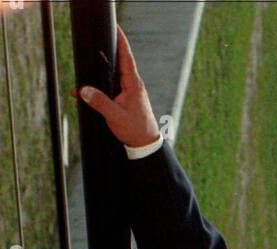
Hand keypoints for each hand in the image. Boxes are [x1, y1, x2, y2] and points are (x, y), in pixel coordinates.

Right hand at [71, 24, 160, 148]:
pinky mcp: (125, 98)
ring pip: (111, 75)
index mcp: (133, 84)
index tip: (115, 27)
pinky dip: (98, 88)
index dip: (120, 40)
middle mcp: (132, 84)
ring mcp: (129, 91)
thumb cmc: (135, 130)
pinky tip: (84, 93)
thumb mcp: (116, 117)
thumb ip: (100, 103)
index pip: (125, 56)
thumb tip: (83, 90)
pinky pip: (110, 87)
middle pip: (117, 61)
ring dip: (98, 73)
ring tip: (85, 68)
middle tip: (94, 43)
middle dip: (105, 52)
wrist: (145, 145)